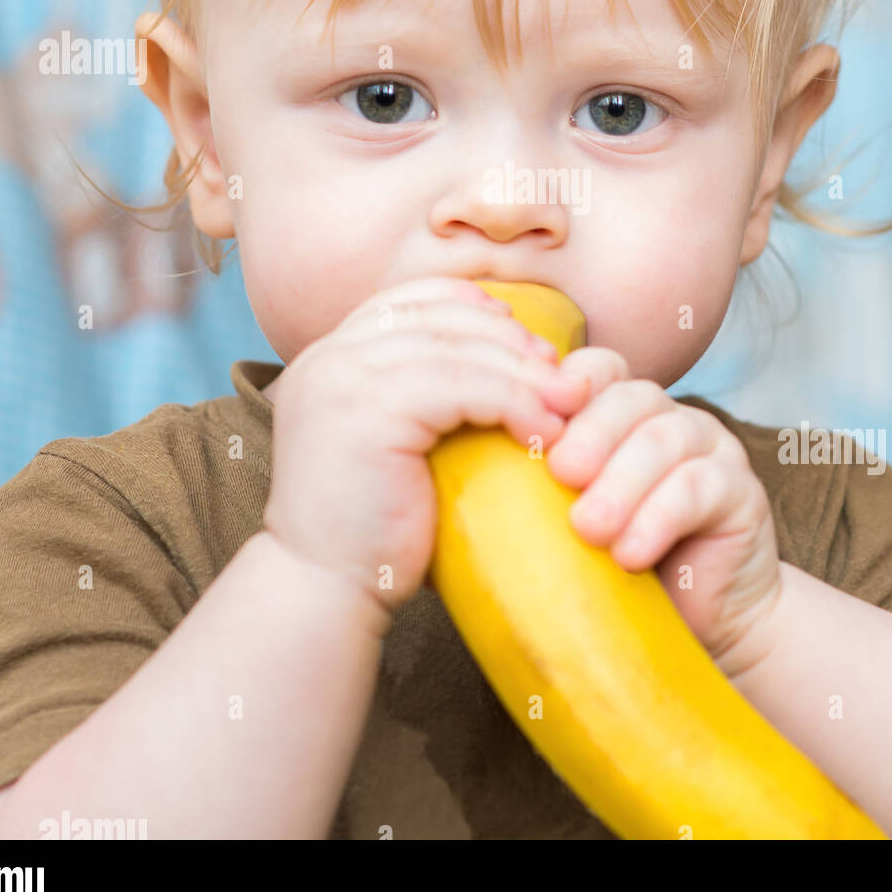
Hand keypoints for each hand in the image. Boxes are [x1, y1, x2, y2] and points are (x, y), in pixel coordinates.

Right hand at [263, 278, 583, 623]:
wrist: (322, 591)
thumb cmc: (369, 531)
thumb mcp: (393, 445)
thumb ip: (423, 398)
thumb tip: (504, 363)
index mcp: (329, 358)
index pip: (409, 300)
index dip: (472, 306)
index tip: (523, 335)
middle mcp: (328, 358)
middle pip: (439, 318)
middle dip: (509, 338)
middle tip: (561, 372)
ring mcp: (342, 380)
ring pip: (457, 350)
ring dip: (524, 373)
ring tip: (569, 404)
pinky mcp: (367, 412)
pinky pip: (461, 387)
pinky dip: (513, 402)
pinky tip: (543, 431)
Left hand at [544, 347, 783, 679]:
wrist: (697, 626)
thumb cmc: (613, 571)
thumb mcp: (563, 521)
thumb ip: (523, 489)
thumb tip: (437, 474)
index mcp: (622, 411)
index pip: (596, 369)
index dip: (566, 383)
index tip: (530, 418)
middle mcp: (669, 416)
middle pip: (631, 397)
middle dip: (591, 434)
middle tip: (558, 475)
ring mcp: (712, 448)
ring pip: (666, 438)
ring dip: (622, 482)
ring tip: (588, 528)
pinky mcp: (743, 490)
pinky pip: (699, 488)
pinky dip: (659, 519)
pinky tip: (629, 553)